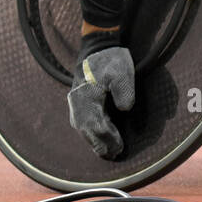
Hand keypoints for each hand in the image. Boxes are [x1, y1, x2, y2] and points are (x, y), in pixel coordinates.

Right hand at [67, 31, 134, 159]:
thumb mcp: (122, 72)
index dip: (108, 138)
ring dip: (93, 140)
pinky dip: (89, 132)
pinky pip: (81, 121)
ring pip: (82, 127)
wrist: (98, 47)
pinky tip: (97, 137)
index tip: (120, 147)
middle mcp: (77, 103)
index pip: (97, 125)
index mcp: (87, 97)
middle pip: (87, 130)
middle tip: (114, 154)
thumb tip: (125, 109)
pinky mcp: (78, 100)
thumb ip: (124, 90)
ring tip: (106, 151)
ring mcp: (76, 102)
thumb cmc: (111, 60)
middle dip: (100, 144)